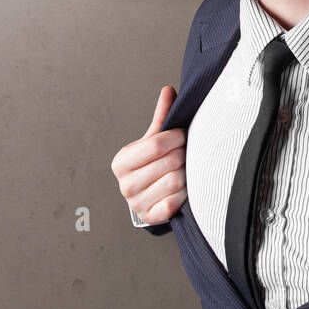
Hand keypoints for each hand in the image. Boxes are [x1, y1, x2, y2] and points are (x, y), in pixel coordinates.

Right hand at [111, 86, 186, 224]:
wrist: (148, 199)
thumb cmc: (151, 167)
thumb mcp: (152, 142)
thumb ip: (161, 118)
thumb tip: (168, 90)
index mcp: (121, 162)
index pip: (156, 144)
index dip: (176, 137)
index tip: (182, 136)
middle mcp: (125, 185)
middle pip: (169, 162)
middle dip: (183, 155)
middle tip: (186, 153)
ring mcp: (137, 204)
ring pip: (176, 182)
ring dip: (187, 174)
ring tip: (185, 170)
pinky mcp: (151, 218)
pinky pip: (176, 202)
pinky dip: (184, 194)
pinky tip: (183, 189)